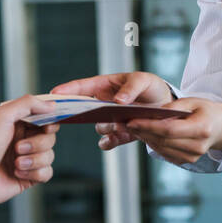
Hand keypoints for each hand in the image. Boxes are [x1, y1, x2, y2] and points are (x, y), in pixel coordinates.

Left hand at [0, 94, 59, 208]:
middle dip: (37, 143)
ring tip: (15, 162)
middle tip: (18, 147)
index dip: (50, 122)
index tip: (47, 126)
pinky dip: (34, 173)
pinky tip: (17, 172)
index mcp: (18, 123)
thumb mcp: (2, 115)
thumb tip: (51, 104)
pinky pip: (47, 173)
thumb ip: (28, 104)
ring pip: (50, 155)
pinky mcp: (29, 177)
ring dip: (33, 159)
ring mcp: (27, 158)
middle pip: (50, 138)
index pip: (45, 118)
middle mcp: (24, 140)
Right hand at [49, 71, 172, 151]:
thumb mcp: (144, 80)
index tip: (53, 93)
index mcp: (105, 86)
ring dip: (107, 126)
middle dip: (79, 113)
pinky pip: (107, 141)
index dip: (67, 89)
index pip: (82, 87)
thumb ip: (131, 88)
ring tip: (122, 123)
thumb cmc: (152, 87)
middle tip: (76, 116)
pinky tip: (114, 139)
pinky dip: (108, 142)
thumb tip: (118, 101)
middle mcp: (103, 103)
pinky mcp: (119, 134)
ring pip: (98, 126)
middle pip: (83, 109)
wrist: (168, 108)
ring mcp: (110, 119)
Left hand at [120, 97, 221, 165]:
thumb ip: (173, 108)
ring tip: (131, 128)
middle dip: (142, 131)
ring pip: (161, 148)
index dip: (148, 126)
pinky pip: (164, 153)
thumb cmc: (206, 111)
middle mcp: (197, 146)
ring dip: (144, 138)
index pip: (169, 130)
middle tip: (124, 123)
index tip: (131, 120)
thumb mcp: (193, 102)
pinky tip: (144, 135)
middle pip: (163, 140)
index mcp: (201, 129)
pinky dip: (153, 144)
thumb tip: (152, 114)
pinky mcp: (187, 161)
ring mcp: (193, 156)